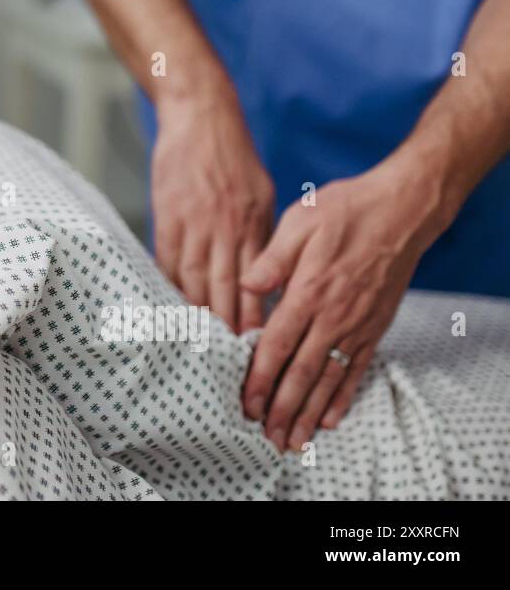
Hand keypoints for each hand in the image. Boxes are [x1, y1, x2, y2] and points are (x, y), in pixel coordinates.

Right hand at [151, 86, 274, 333]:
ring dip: (195, 313)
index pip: (254, 283)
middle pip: (224, 288)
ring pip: (194, 278)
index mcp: (252, 225)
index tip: (253, 348)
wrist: (200, 118)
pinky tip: (168, 306)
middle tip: (224, 361)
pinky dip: (168, 284)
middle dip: (224, 327)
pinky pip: (167, 258)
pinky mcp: (167, 215)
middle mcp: (225, 229)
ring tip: (195, 344)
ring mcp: (194, 223)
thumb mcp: (262, 194)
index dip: (252, 317)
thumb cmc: (234, 157)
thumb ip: (262, 236)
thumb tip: (262, 277)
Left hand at [239, 157, 450, 450]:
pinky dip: (343, 396)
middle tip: (266, 436)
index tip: (247, 404)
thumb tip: (248, 285)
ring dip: (310, 411)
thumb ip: (272, 258)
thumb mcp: (300, 221)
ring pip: (330, 378)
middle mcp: (334, 316)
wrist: (401, 210)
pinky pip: (357, 369)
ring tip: (294, 439)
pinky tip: (329, 417)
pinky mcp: (375, 326)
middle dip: (282, 408)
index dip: (261, 378)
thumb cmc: (345, 210)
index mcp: (309, 292)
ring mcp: (357, 325)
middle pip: (303, 372)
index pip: (278, 344)